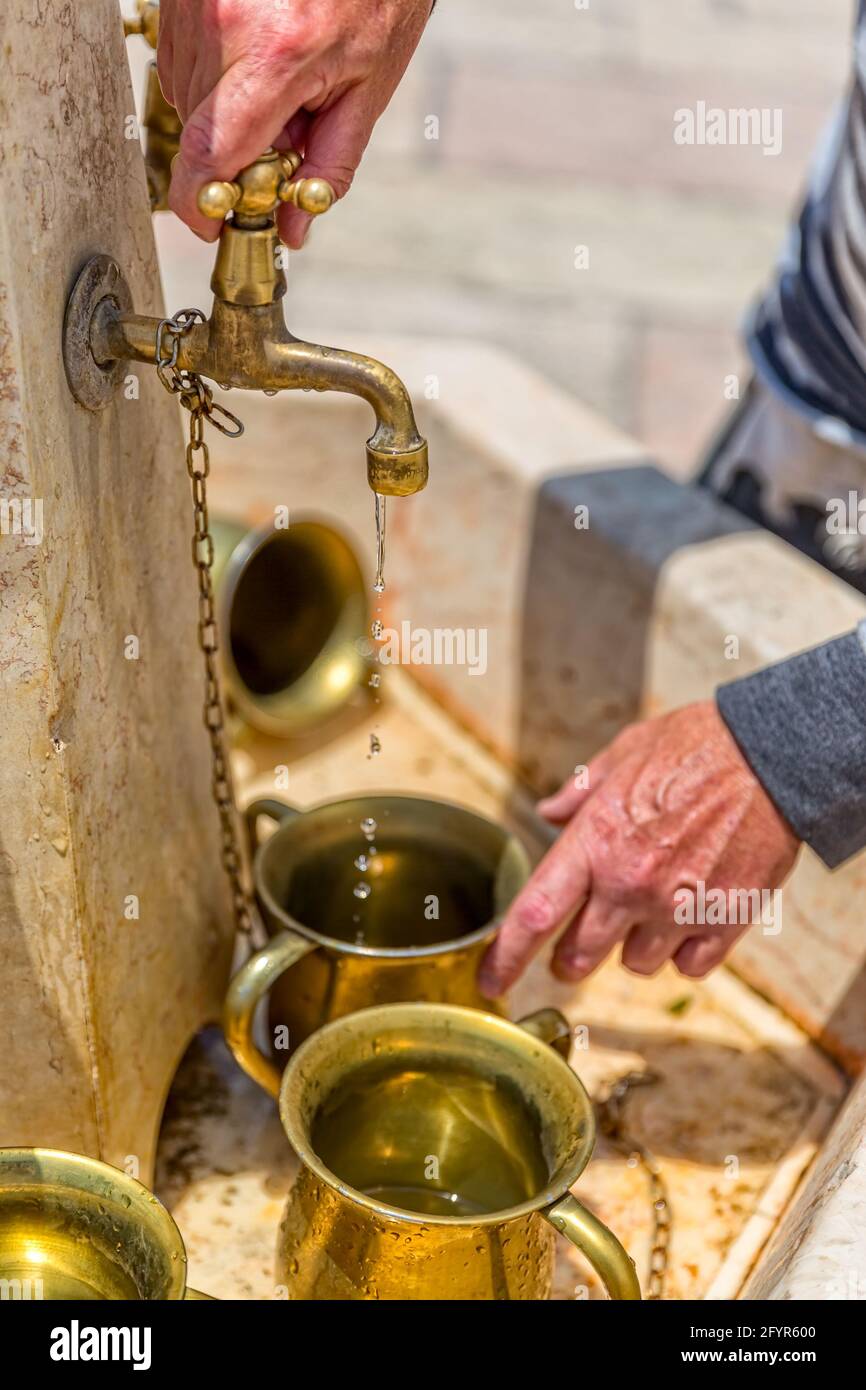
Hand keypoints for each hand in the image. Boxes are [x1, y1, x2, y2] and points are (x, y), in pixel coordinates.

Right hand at [158, 0, 432, 245]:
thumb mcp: (367, 88)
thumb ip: (330, 163)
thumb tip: (292, 227)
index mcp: (278, 58)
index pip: (212, 153)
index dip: (202, 202)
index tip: (211, 224)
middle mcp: (225, 24)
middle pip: (199, 130)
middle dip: (234, 151)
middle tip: (283, 135)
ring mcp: (197, 2)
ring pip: (184, 95)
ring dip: (221, 110)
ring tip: (275, 80)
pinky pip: (179, 56)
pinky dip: (211, 73)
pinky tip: (253, 53)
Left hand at [479, 701, 800, 994]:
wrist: (772, 755)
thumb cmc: (694, 746)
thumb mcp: (622, 754)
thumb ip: (580, 792)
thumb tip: (548, 813)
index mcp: (596, 841)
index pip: (535, 914)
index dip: (505, 956)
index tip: (490, 981)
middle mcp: (630, 883)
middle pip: (578, 956)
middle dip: (570, 959)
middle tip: (575, 948)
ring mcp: (678, 907)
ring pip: (636, 965)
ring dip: (633, 947)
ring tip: (651, 909)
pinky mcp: (725, 921)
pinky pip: (689, 965)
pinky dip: (684, 951)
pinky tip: (689, 916)